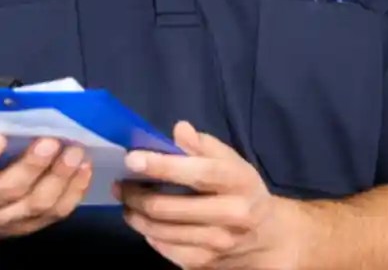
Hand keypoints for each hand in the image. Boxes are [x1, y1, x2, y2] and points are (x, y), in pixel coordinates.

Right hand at [0, 133, 93, 246]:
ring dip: (60, 178)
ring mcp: (5, 221)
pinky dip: (73, 192)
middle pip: (8, 190)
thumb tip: (6, 116)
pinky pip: (54, 214)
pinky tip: (84, 170)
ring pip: (36, 205)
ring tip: (76, 153)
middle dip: (33, 165)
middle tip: (52, 141)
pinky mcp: (26, 228)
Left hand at [114, 122, 300, 269]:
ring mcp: (216, 244)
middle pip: (170, 208)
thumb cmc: (241, 190)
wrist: (266, 237)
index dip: (162, 166)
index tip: (132, 159)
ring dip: (135, 214)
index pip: (198, 173)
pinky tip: (144, 220)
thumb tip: (179, 130)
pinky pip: (163, 248)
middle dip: (136, 194)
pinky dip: (148, 233)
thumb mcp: (231, 162)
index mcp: (239, 182)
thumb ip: (203, 144)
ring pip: (161, 231)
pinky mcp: (203, 263)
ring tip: (126, 200)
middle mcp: (231, 215)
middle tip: (121, 183)